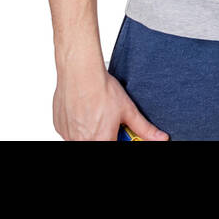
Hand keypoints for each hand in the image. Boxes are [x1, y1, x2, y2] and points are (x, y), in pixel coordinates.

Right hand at [53, 65, 168, 140]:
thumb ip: (144, 128)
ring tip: (97, 113)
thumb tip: (160, 138)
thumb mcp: (128, 110)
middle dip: (105, 134)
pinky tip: (85, 110)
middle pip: (97, 141)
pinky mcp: (59, 126)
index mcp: (101, 140)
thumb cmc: (101, 89)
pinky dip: (78, 125)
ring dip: (91, 131)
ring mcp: (68, 135)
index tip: (119, 134)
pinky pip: (70, 132)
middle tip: (109, 123)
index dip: (117, 138)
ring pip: (82, 138)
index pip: (113, 146)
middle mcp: (81, 141)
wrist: (80, 72)